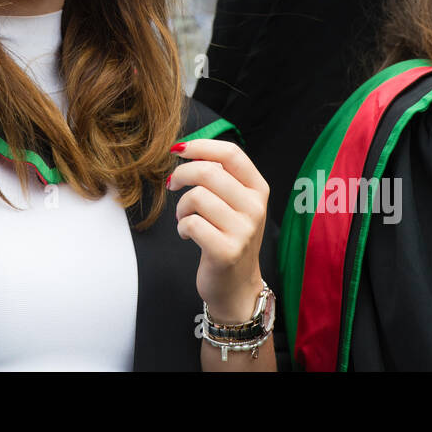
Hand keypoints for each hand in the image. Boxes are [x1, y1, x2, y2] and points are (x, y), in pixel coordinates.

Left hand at [168, 137, 269, 323]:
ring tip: (184, 217)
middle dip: (181, 174)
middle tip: (173, 184)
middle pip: (209, 171)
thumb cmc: (228, 236)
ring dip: (181, 206)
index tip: (178, 150)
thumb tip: (186, 149)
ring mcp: (243, 231)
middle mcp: (255, 208)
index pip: (231, 153)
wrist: (236, 285)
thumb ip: (219, 176)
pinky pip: (191, 224)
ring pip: (197, 197)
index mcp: (258, 189)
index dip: (201, 146)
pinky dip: (181, 227)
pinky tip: (187, 234)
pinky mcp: (226, 251)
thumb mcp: (234, 203)